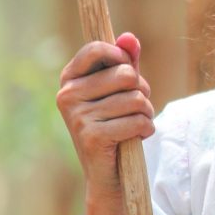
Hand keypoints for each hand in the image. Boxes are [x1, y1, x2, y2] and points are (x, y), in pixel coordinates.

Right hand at [56, 32, 153, 202]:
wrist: (108, 176)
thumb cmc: (116, 125)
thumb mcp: (119, 90)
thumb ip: (125, 62)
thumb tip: (130, 38)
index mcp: (69, 79)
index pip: (97, 48)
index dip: (121, 57)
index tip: (128, 75)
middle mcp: (67, 96)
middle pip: (126, 74)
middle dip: (142, 91)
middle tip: (136, 108)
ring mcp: (77, 117)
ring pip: (137, 99)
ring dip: (147, 113)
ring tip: (135, 124)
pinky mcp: (92, 137)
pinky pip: (138, 121)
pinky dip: (146, 129)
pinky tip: (136, 138)